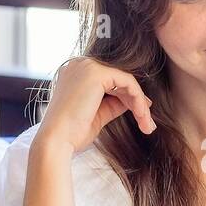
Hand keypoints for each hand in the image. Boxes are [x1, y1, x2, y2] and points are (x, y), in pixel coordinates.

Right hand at [37, 57, 156, 155]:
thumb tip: (133, 101)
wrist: (57, 141)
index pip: (109, 80)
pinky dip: (138, 99)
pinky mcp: (96, 73)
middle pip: (119, 79)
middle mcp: (79, 64)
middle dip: (136, 101)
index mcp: (75, 73)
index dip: (127, 96)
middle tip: (148, 123)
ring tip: (147, 125)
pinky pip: (128, 82)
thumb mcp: (98, 114)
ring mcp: (87, 66)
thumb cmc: (72, 134)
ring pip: (126, 80)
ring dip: (140, 103)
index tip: (142, 114)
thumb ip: (114, 103)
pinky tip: (142, 116)